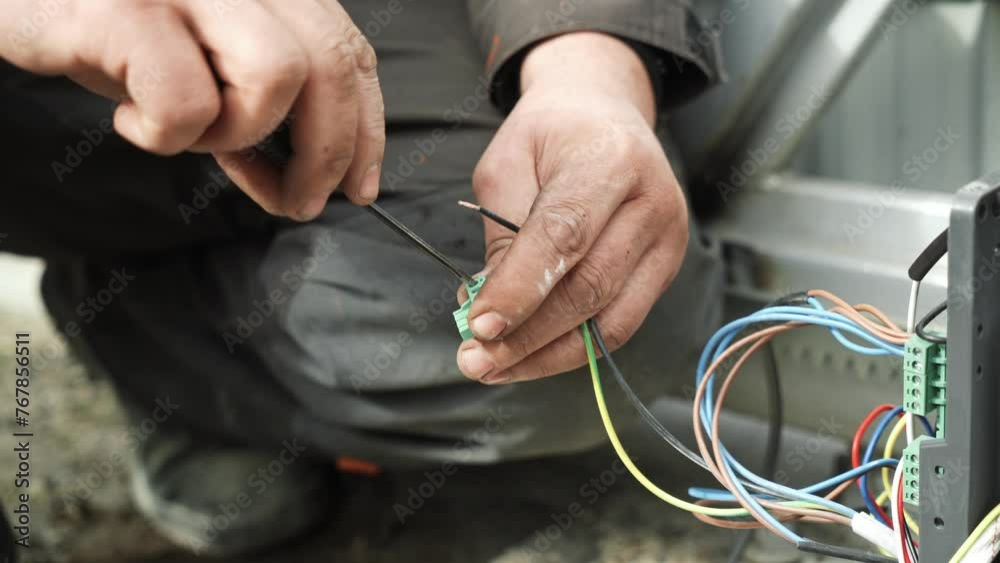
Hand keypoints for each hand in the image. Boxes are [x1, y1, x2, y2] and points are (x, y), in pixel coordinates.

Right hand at [2, 0, 383, 218]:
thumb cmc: (113, 27)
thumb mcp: (204, 50)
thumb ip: (263, 87)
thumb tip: (316, 168)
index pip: (350, 53)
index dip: (366, 129)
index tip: (360, 186)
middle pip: (331, 66)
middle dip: (325, 153)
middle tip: (296, 200)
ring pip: (276, 76)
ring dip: (235, 133)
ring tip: (183, 130)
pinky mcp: (125, 9)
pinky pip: (185, 100)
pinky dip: (163, 134)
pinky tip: (129, 117)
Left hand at [457, 32, 688, 383]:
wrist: (604, 115)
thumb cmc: (549, 136)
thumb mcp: (507, 163)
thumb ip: (501, 232)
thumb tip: (489, 309)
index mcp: (610, 159)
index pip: (565, 235)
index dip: (520, 288)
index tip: (479, 327)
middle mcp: (652, 202)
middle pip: (591, 288)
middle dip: (528, 336)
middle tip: (475, 360)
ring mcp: (668, 240)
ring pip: (610, 322)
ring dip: (547, 356)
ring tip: (494, 368)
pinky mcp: (665, 269)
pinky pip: (618, 326)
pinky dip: (571, 350)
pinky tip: (529, 356)